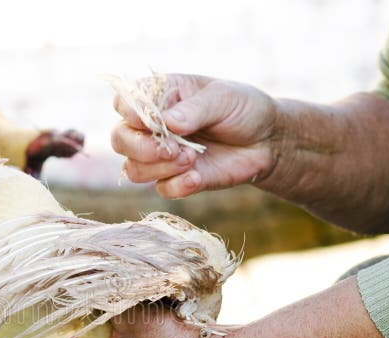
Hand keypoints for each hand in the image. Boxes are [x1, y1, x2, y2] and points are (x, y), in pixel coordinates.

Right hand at [110, 74, 279, 197]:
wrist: (268, 142)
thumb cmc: (243, 109)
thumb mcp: (224, 98)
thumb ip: (195, 109)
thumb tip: (169, 123)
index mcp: (160, 96)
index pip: (125, 102)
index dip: (129, 112)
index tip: (148, 120)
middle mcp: (153, 127)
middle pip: (120, 139)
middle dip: (140, 147)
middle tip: (171, 148)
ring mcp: (161, 156)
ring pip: (134, 169)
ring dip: (160, 168)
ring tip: (192, 158)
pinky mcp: (174, 180)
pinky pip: (161, 189)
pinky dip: (178, 185)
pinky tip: (197, 176)